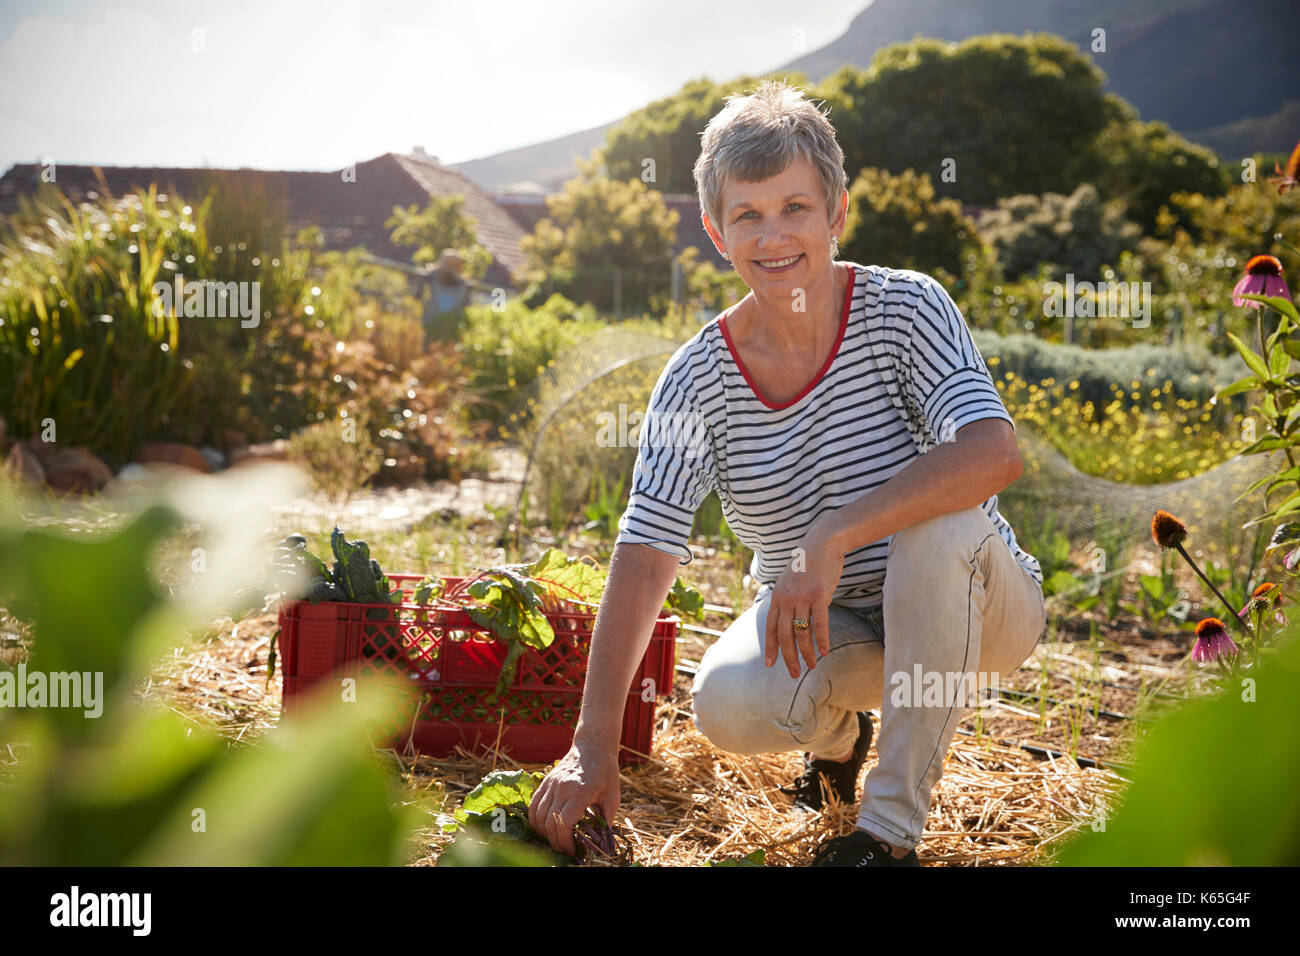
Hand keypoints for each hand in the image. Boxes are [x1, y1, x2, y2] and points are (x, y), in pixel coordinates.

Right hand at [528, 740, 620, 856]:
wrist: (592, 746)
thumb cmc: (605, 771)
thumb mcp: (612, 796)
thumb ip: (607, 820)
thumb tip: (603, 844)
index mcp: (580, 791)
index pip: (565, 823)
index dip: (566, 842)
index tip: (573, 851)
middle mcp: (562, 787)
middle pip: (549, 822)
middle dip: (555, 841)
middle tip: (565, 850)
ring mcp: (551, 784)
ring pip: (537, 815)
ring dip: (544, 832)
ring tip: (555, 840)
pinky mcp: (545, 782)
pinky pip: (533, 805)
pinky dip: (535, 820)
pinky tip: (544, 827)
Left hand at [764, 526, 843, 677]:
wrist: (821, 544)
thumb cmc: (808, 564)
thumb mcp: (789, 581)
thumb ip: (786, 599)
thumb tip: (787, 618)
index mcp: (777, 597)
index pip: (770, 628)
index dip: (771, 647)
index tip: (770, 664)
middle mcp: (786, 599)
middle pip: (785, 635)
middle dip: (788, 657)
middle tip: (794, 674)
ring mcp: (802, 598)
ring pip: (802, 633)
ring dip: (807, 653)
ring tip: (812, 666)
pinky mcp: (819, 597)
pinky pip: (819, 624)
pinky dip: (822, 640)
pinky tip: (824, 652)